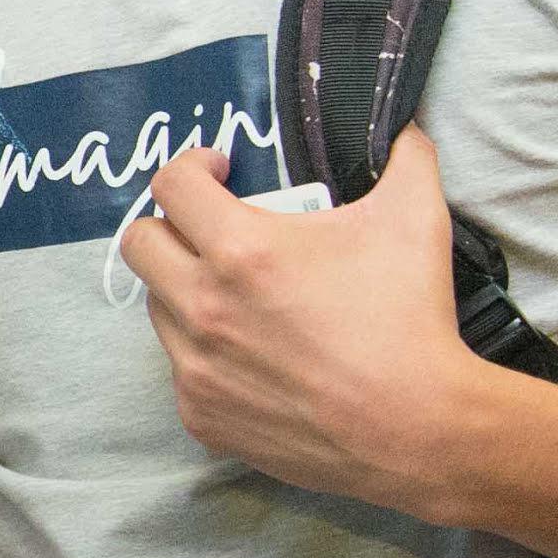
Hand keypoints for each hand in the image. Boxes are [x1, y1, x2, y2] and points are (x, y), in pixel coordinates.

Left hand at [117, 126, 492, 517]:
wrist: (418, 429)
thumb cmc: (411, 321)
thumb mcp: (415, 218)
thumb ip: (403, 156)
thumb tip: (402, 128)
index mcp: (240, 251)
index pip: (171, 186)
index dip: (192, 166)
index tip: (218, 172)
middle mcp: (203, 307)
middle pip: (140, 244)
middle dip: (170, 225)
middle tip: (211, 229)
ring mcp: (196, 367)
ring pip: (158, 307)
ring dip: (186, 289)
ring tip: (238, 293)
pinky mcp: (202, 415)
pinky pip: (182, 368)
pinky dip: (208, 352)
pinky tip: (253, 352)